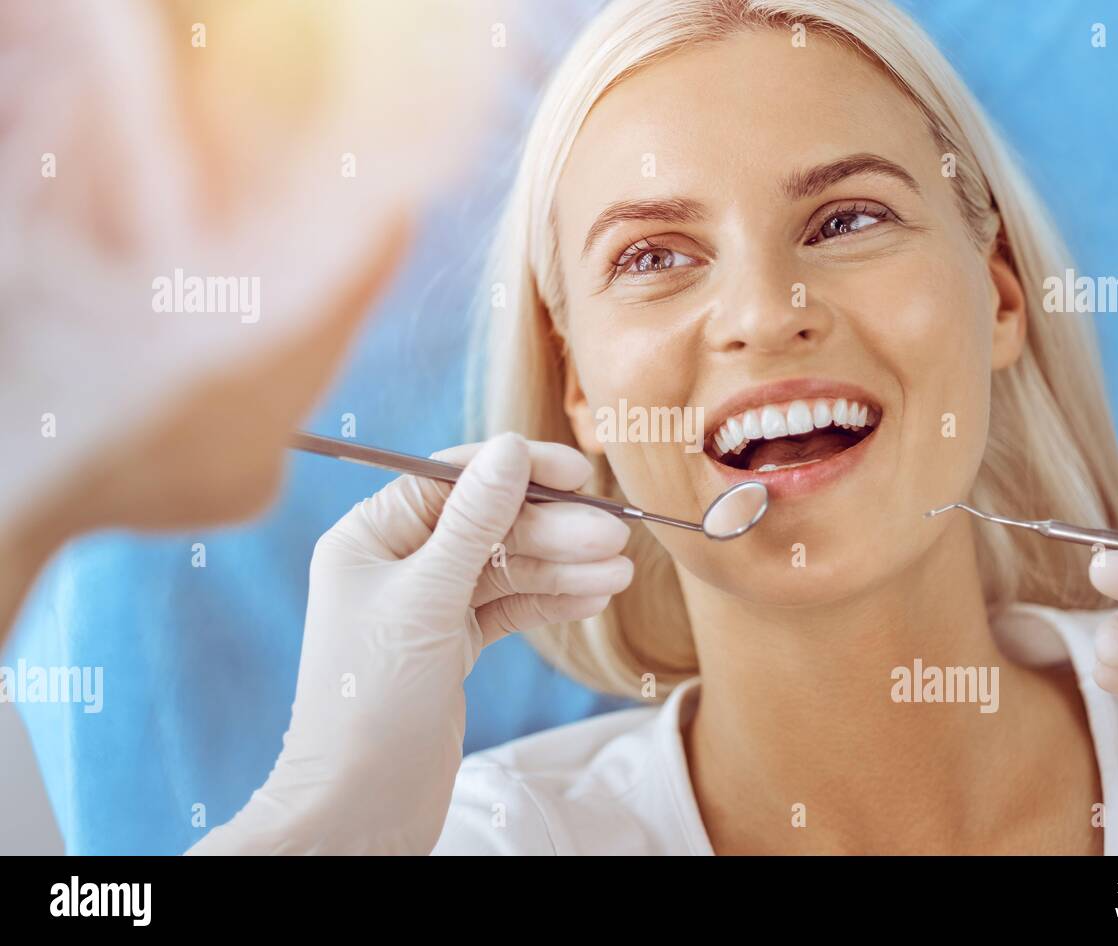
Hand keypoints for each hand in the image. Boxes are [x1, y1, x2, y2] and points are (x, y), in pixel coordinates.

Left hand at [189, 433, 632, 853]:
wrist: (358, 809)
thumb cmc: (371, 703)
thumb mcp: (427, 600)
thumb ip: (474, 522)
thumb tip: (510, 448)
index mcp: (369, 538)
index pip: (453, 482)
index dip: (518, 472)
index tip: (578, 472)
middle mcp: (396, 565)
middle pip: (489, 526)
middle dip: (552, 532)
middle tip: (613, 538)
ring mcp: (426, 606)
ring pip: (505, 570)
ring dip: (562, 569)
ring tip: (618, 575)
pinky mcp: (450, 645)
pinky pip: (508, 608)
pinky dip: (549, 603)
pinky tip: (592, 599)